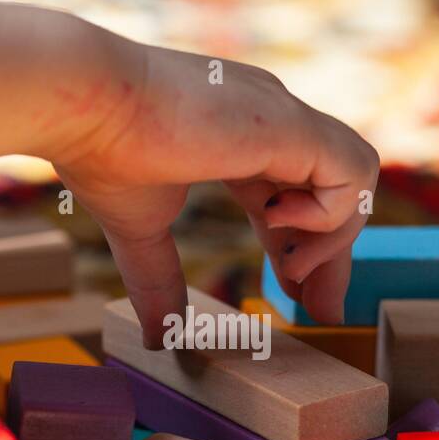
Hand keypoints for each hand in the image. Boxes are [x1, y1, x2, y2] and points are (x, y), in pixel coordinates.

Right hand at [53, 38, 378, 346]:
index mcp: (239, 134)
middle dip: (335, 255)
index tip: (296, 296)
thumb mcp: (139, 229)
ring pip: (358, 175)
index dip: (303, 246)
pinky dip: (331, 213)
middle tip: (324, 311)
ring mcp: (286, 116)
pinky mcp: (291, 125)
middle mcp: (272, 118)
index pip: (296, 192)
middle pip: (335, 189)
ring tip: (291, 269)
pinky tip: (278, 224)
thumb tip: (157, 336)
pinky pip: (355, 173)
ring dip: (335, 234)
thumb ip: (159, 279)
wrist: (81, 102)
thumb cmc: (100, 150)